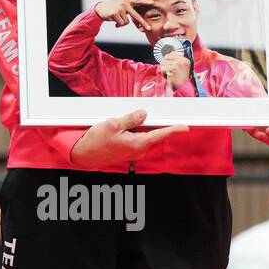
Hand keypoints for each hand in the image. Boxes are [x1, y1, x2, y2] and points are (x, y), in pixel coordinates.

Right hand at [69, 109, 188, 168]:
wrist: (83, 155)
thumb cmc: (96, 142)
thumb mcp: (113, 124)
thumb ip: (131, 118)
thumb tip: (143, 114)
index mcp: (138, 143)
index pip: (161, 134)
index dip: (174, 130)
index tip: (185, 127)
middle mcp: (139, 150)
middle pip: (150, 132)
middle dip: (144, 122)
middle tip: (132, 116)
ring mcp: (133, 152)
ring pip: (141, 135)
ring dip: (134, 127)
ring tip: (116, 124)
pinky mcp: (127, 151)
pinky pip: (134, 138)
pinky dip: (129, 132)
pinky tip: (116, 129)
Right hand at [94, 0, 155, 30]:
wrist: (100, 8)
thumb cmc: (111, 6)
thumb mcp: (118, 0)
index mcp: (127, 0)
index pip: (138, 1)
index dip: (146, 2)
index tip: (153, 3)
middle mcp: (124, 3)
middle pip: (136, 16)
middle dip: (143, 23)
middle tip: (148, 28)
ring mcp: (120, 8)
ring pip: (126, 22)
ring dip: (121, 22)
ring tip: (116, 18)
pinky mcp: (115, 13)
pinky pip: (121, 23)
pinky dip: (118, 24)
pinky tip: (113, 20)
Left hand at [159, 51, 191, 89]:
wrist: (183, 88)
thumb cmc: (181, 79)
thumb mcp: (182, 68)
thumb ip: (176, 60)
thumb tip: (166, 55)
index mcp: (185, 59)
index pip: (172, 53)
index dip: (168, 59)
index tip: (170, 65)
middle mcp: (182, 61)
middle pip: (166, 57)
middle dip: (165, 64)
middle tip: (169, 71)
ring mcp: (177, 64)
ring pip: (163, 63)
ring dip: (164, 70)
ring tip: (169, 74)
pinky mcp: (173, 69)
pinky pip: (162, 68)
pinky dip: (163, 73)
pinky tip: (169, 77)